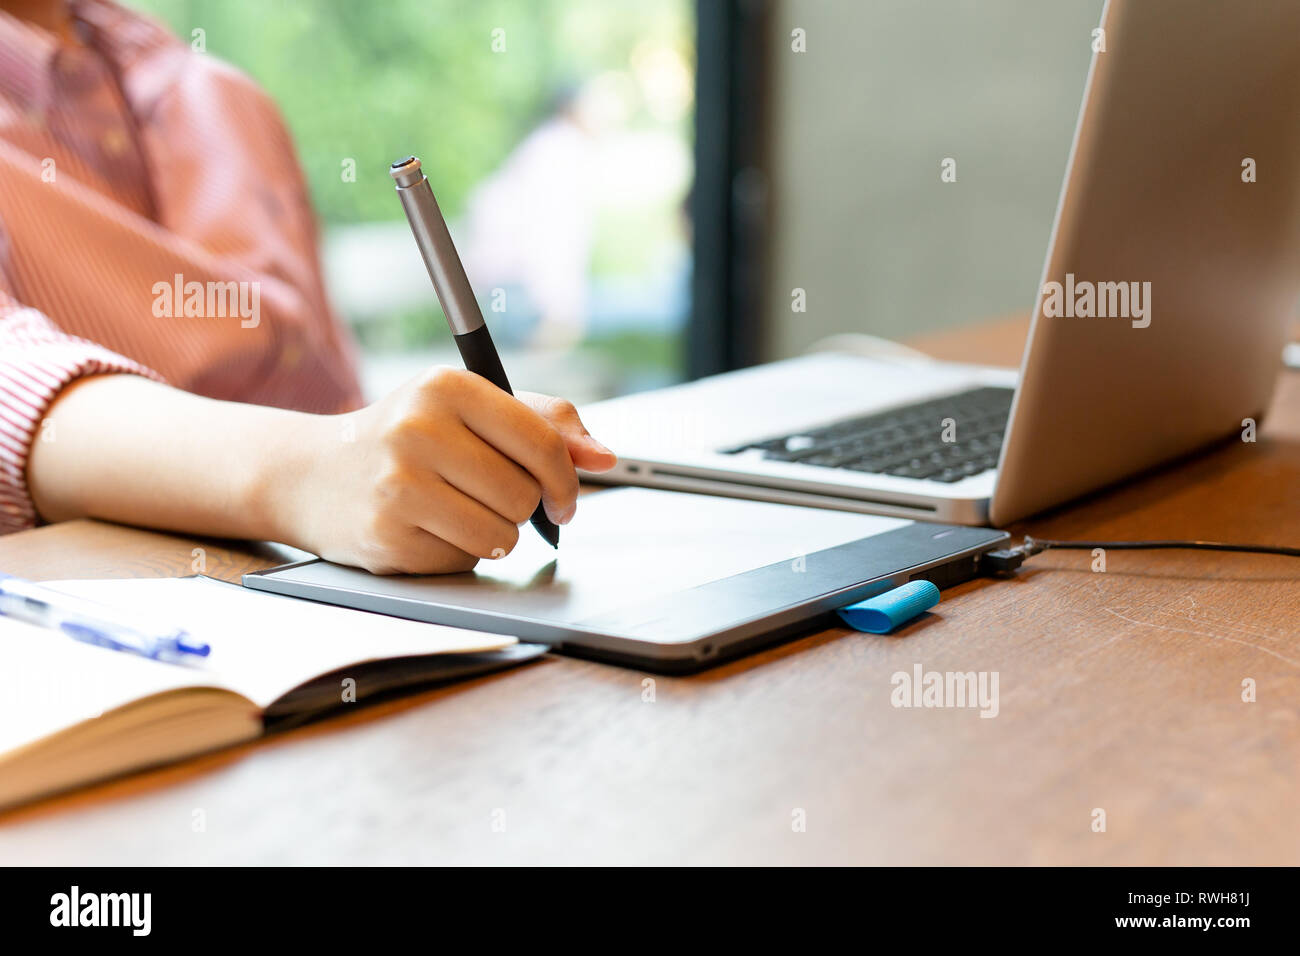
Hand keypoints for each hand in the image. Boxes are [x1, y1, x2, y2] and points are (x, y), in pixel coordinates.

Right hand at [281, 367, 616, 574]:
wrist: (312, 475)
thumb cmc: (406, 438)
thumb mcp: (468, 408)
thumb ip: (544, 423)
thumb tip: (604, 457)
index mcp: (445, 387)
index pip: (541, 440)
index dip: (566, 479)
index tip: (564, 497)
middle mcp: (417, 430)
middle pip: (524, 495)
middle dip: (520, 507)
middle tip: (489, 497)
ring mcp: (398, 485)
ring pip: (501, 535)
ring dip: (493, 534)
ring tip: (456, 510)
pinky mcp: (387, 536)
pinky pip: (464, 562)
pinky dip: (458, 554)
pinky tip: (427, 529)